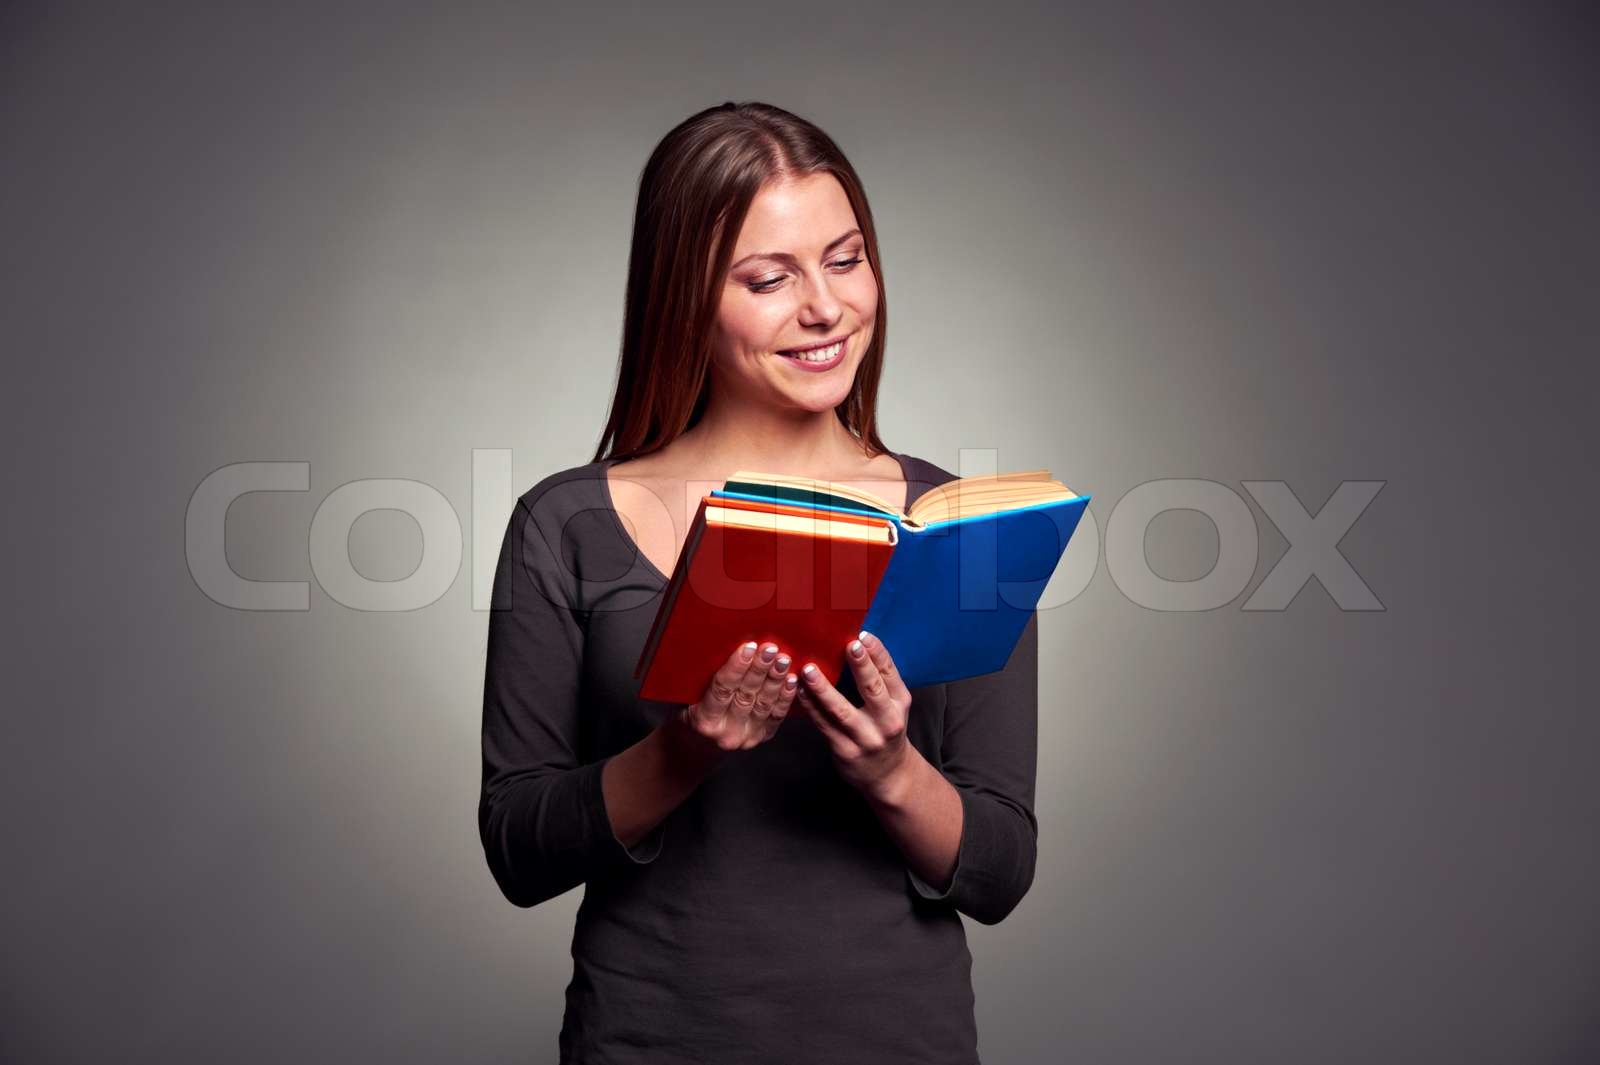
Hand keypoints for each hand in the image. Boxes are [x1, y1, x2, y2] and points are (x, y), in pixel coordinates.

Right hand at [678, 641, 799, 752]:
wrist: (697, 744)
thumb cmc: (689, 710)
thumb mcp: (686, 695)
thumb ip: (702, 677)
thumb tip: (717, 643)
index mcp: (704, 720)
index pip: (722, 688)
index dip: (737, 667)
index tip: (748, 647)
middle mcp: (727, 732)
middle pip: (746, 695)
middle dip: (760, 669)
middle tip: (770, 649)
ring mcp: (747, 736)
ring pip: (764, 704)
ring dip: (776, 679)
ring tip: (783, 660)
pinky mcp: (762, 737)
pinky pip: (776, 715)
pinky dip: (785, 696)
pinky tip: (791, 679)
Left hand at [795, 630, 911, 800]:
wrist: (888, 774)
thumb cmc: (885, 729)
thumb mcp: (893, 706)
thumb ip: (879, 680)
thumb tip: (856, 643)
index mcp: (899, 703)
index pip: (890, 674)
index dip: (878, 654)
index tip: (863, 635)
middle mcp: (887, 721)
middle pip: (872, 690)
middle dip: (861, 666)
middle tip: (848, 645)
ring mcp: (865, 738)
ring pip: (842, 710)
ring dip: (823, 688)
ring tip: (809, 670)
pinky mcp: (845, 751)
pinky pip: (824, 725)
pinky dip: (810, 707)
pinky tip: (800, 691)